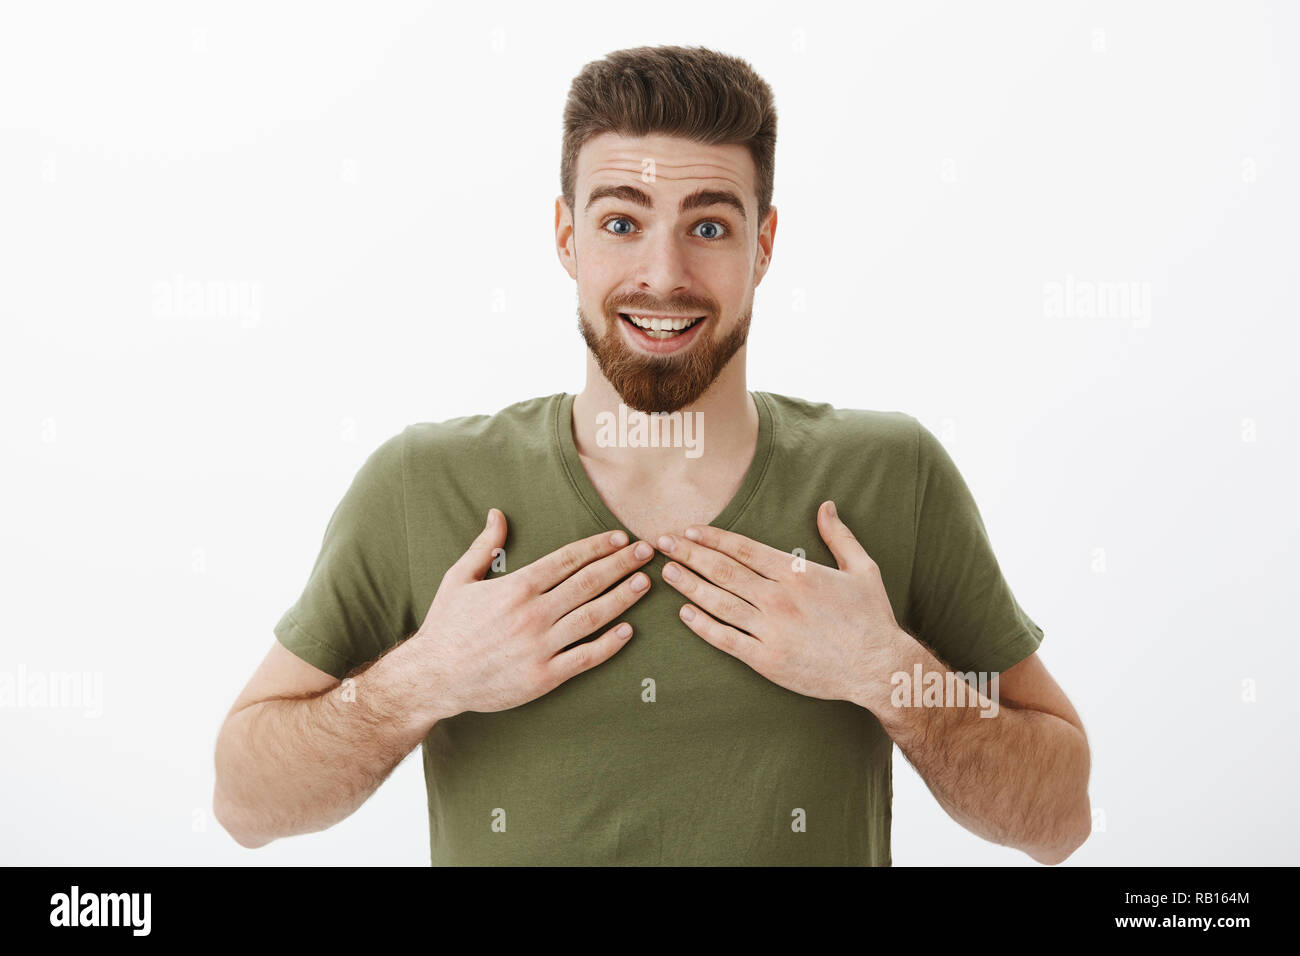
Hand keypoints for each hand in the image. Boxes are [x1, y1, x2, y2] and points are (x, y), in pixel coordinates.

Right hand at [411, 509, 654, 716]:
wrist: (432, 677)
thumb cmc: (446, 627)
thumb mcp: (459, 579)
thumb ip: (484, 546)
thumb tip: (497, 513)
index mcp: (516, 587)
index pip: (568, 559)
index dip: (598, 546)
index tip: (621, 538)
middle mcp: (532, 613)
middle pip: (588, 582)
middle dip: (621, 564)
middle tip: (647, 552)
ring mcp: (540, 646)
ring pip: (593, 617)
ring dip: (623, 598)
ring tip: (644, 583)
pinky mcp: (543, 677)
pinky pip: (585, 658)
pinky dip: (609, 645)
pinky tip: (628, 631)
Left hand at [656, 500, 901, 703]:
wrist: (879, 667)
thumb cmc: (872, 618)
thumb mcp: (863, 569)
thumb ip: (839, 536)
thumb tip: (827, 505)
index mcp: (797, 573)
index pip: (743, 549)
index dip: (713, 537)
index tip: (689, 529)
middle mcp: (779, 598)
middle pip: (723, 570)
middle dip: (689, 553)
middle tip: (661, 542)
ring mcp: (771, 630)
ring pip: (719, 602)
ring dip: (689, 585)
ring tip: (667, 571)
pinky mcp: (767, 660)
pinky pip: (726, 639)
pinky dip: (702, 626)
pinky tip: (684, 614)